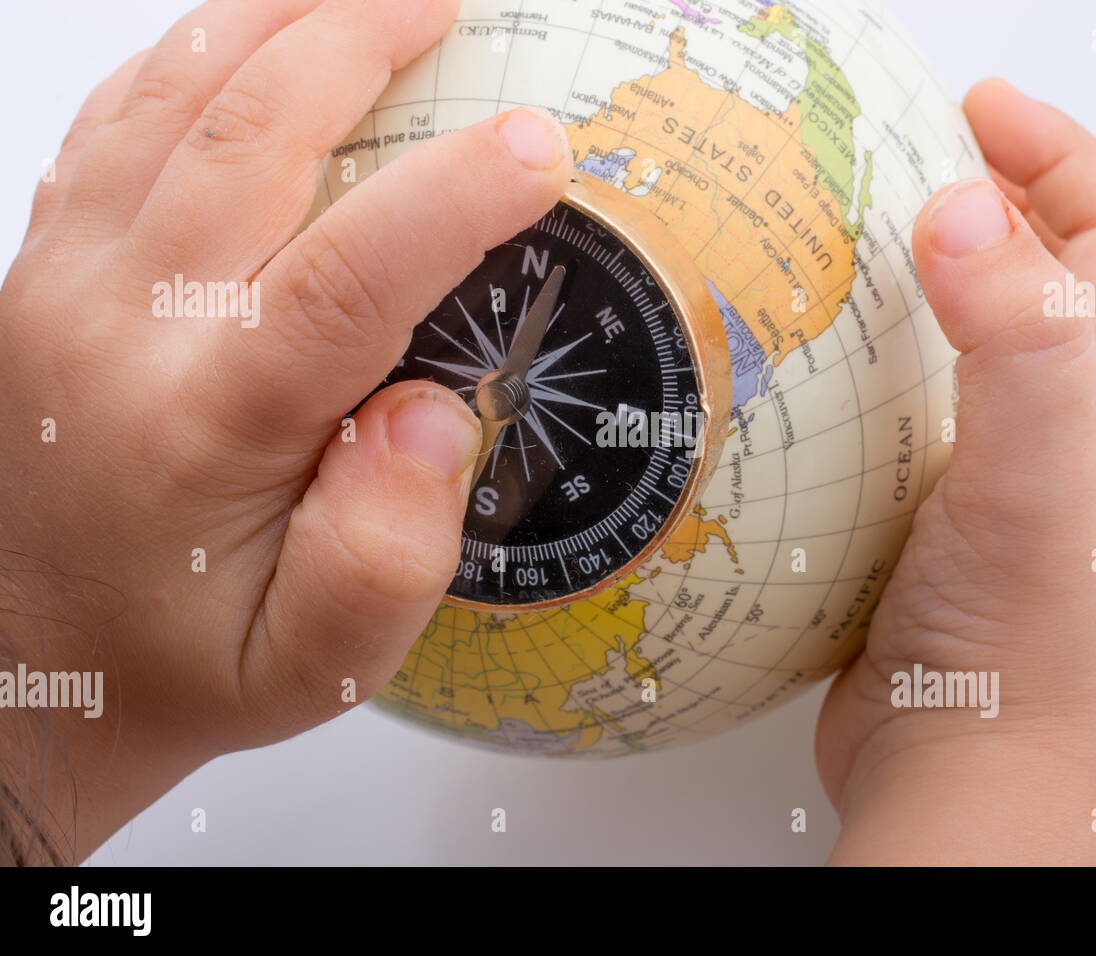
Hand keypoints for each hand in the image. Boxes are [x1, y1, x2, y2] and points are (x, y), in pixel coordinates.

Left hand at [0, 0, 570, 863]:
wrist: (26, 667)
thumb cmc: (181, 657)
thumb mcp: (312, 662)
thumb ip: (386, 555)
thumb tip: (435, 409)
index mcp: (208, 423)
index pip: (346, 277)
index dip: (451, 199)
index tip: (537, 147)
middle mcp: (121, 328)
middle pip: (247, 131)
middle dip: (363, 43)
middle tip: (449, 8)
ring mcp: (64, 283)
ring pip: (170, 95)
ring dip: (276, 21)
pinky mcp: (41, 269)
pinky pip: (111, 119)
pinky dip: (185, 54)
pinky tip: (243, 40)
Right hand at [815, 79, 1095, 863]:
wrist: (959, 755)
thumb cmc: (1019, 635)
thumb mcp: (1035, 472)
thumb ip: (1016, 339)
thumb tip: (965, 208)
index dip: (1063, 155)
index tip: (979, 111)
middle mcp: (1049, 421)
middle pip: (1040, 275)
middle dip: (984, 197)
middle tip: (900, 160)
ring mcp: (979, 466)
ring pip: (957, 342)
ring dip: (911, 280)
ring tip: (839, 246)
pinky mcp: (912, 508)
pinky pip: (887, 409)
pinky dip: (850, 367)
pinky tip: (792, 369)